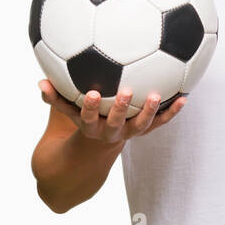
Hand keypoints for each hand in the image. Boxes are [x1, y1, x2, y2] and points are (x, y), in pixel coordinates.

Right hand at [38, 80, 186, 144]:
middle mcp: (111, 131)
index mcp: (91, 126)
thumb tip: (40, 82)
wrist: (101, 142)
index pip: (87, 117)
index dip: (89, 107)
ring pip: (141, 126)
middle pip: (115, 123)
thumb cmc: (83, 118)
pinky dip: (172, 112)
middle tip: (124, 91)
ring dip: (149, 111)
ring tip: (156, 95)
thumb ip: (54, 97)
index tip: (90, 92)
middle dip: (119, 109)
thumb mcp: (67, 111)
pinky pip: (160, 122)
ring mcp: (130, 132)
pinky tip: (184, 97)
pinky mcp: (145, 129)